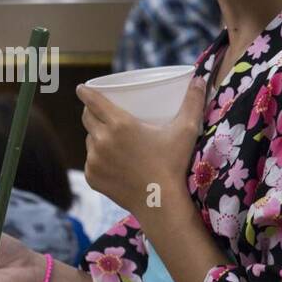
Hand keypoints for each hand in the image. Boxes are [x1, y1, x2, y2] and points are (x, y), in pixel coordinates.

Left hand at [77, 74, 207, 215]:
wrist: (160, 203)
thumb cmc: (173, 164)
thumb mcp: (185, 130)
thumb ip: (192, 103)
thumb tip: (199, 79)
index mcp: (119, 124)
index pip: (93, 101)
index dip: (85, 92)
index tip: (82, 88)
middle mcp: (101, 140)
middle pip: (88, 119)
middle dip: (91, 112)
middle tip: (100, 112)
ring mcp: (94, 160)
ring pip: (89, 140)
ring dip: (96, 137)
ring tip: (110, 139)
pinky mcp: (92, 177)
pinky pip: (90, 162)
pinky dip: (98, 159)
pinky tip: (110, 162)